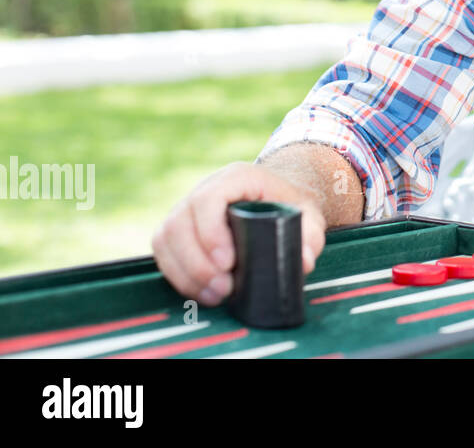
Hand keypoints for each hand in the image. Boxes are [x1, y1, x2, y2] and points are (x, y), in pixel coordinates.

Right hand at [152, 162, 327, 304]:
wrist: (278, 198)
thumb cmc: (291, 205)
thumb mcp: (308, 215)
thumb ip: (310, 237)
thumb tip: (304, 263)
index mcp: (237, 177)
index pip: (209, 199)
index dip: (210, 231)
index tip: (227, 262)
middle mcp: (206, 188)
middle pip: (181, 222)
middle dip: (197, 262)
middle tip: (224, 289)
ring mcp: (188, 207)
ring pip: (166, 238)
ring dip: (185, 272)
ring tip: (215, 295)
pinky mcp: (179, 228)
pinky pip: (163, 250)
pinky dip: (177, 274)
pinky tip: (200, 292)